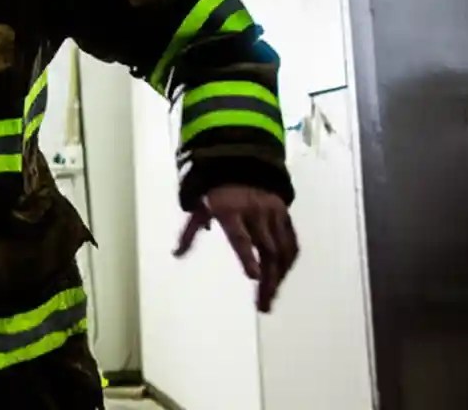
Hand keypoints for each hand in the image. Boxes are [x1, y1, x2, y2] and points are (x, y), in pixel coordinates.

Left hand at [173, 185, 298, 312]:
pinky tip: (282, 278)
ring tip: (270, 297)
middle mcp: (256, 213)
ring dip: (279, 276)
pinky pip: (291, 242)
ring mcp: (273, 213)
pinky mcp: (285, 214)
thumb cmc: (215, 191)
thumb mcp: (199, 208)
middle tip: (263, 305)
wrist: (242, 162)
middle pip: (267, 250)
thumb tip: (176, 254)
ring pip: (283, 250)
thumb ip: (190, 232)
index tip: (254, 278)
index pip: (241, 237)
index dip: (247, 257)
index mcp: (231, 211)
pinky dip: (288, 262)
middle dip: (268, 280)